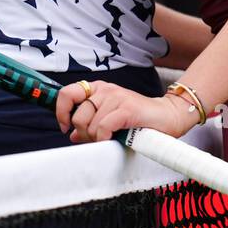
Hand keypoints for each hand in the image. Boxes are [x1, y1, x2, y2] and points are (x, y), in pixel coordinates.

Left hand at [56, 80, 197, 142]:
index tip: (66, 127)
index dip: (61, 112)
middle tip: (96, 139)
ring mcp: (116, 97)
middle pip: (78, 115)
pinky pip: (103, 128)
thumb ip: (90, 124)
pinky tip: (114, 139)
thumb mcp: (110, 119)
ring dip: (96, 138)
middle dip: (83, 133)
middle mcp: (106, 89)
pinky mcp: (126, 108)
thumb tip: (72, 135)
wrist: (166, 117)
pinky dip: (104, 138)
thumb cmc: (138, 119)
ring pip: (89, 124)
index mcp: (99, 89)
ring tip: (109, 138)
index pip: (67, 93)